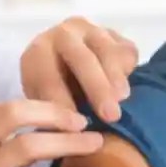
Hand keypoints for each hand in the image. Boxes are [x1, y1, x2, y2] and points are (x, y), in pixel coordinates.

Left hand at [21, 17, 139, 122]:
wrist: (68, 65)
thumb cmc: (53, 91)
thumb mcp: (44, 102)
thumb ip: (52, 114)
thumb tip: (66, 136)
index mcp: (37, 53)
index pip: (47, 76)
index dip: (61, 101)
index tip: (76, 126)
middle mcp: (62, 35)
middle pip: (81, 58)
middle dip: (97, 87)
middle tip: (111, 116)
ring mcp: (90, 30)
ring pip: (106, 50)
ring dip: (116, 77)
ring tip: (122, 99)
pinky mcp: (115, 34)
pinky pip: (125, 49)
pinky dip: (128, 68)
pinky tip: (127, 86)